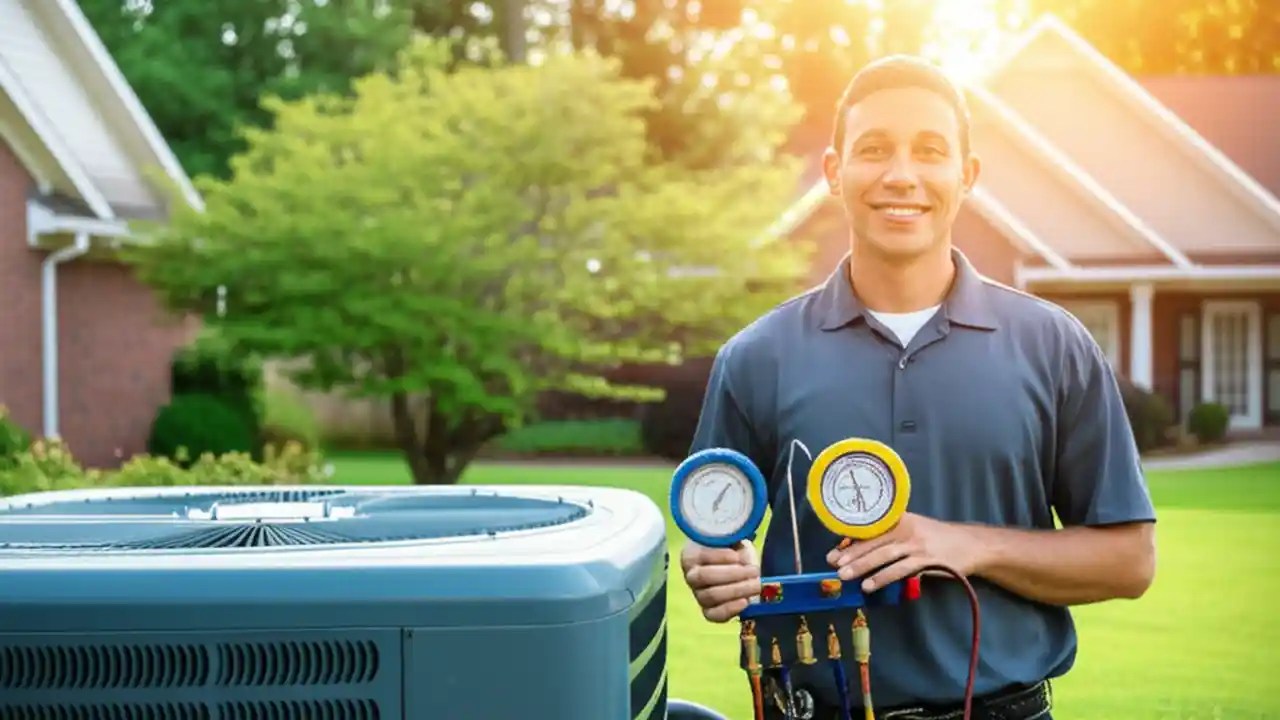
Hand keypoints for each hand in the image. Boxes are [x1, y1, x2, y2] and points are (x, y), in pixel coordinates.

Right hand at [681, 539, 760, 622]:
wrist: (739, 569)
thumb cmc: (733, 551)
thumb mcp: (732, 539)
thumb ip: (731, 537)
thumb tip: (740, 536)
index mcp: (691, 555)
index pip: (700, 556)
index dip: (720, 557)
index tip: (738, 556)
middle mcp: (690, 576)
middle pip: (705, 577)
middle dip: (733, 574)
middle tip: (754, 571)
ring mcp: (698, 595)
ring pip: (712, 596)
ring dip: (738, 590)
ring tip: (756, 584)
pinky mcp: (708, 612)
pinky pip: (715, 615)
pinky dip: (731, 609)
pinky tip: (745, 601)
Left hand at [825, 513, 985, 592]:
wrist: (972, 544)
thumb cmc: (937, 539)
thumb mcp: (914, 530)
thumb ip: (891, 537)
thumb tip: (860, 550)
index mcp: (900, 519)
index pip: (870, 529)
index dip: (850, 542)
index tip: (833, 552)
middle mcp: (906, 529)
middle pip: (873, 542)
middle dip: (851, 554)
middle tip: (833, 564)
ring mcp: (917, 545)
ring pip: (884, 555)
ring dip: (862, 566)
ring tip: (844, 575)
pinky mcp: (927, 560)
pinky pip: (900, 570)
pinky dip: (882, 577)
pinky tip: (869, 585)